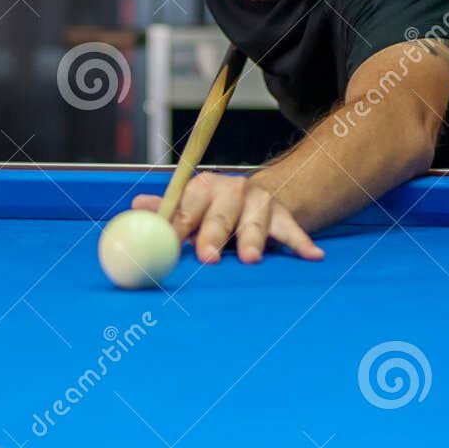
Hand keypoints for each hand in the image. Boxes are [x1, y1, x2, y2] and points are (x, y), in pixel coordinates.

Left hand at [132, 173, 324, 263]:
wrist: (255, 199)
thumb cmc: (212, 210)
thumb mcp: (188, 207)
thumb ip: (166, 211)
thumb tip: (136, 207)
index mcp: (202, 188)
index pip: (187, 207)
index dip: (179, 225)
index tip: (174, 241)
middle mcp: (232, 190)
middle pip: (221, 213)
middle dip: (213, 234)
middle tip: (209, 257)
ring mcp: (260, 202)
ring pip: (256, 222)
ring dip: (253, 240)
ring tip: (251, 259)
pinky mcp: (285, 216)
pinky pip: (294, 231)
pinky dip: (302, 244)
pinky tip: (312, 255)